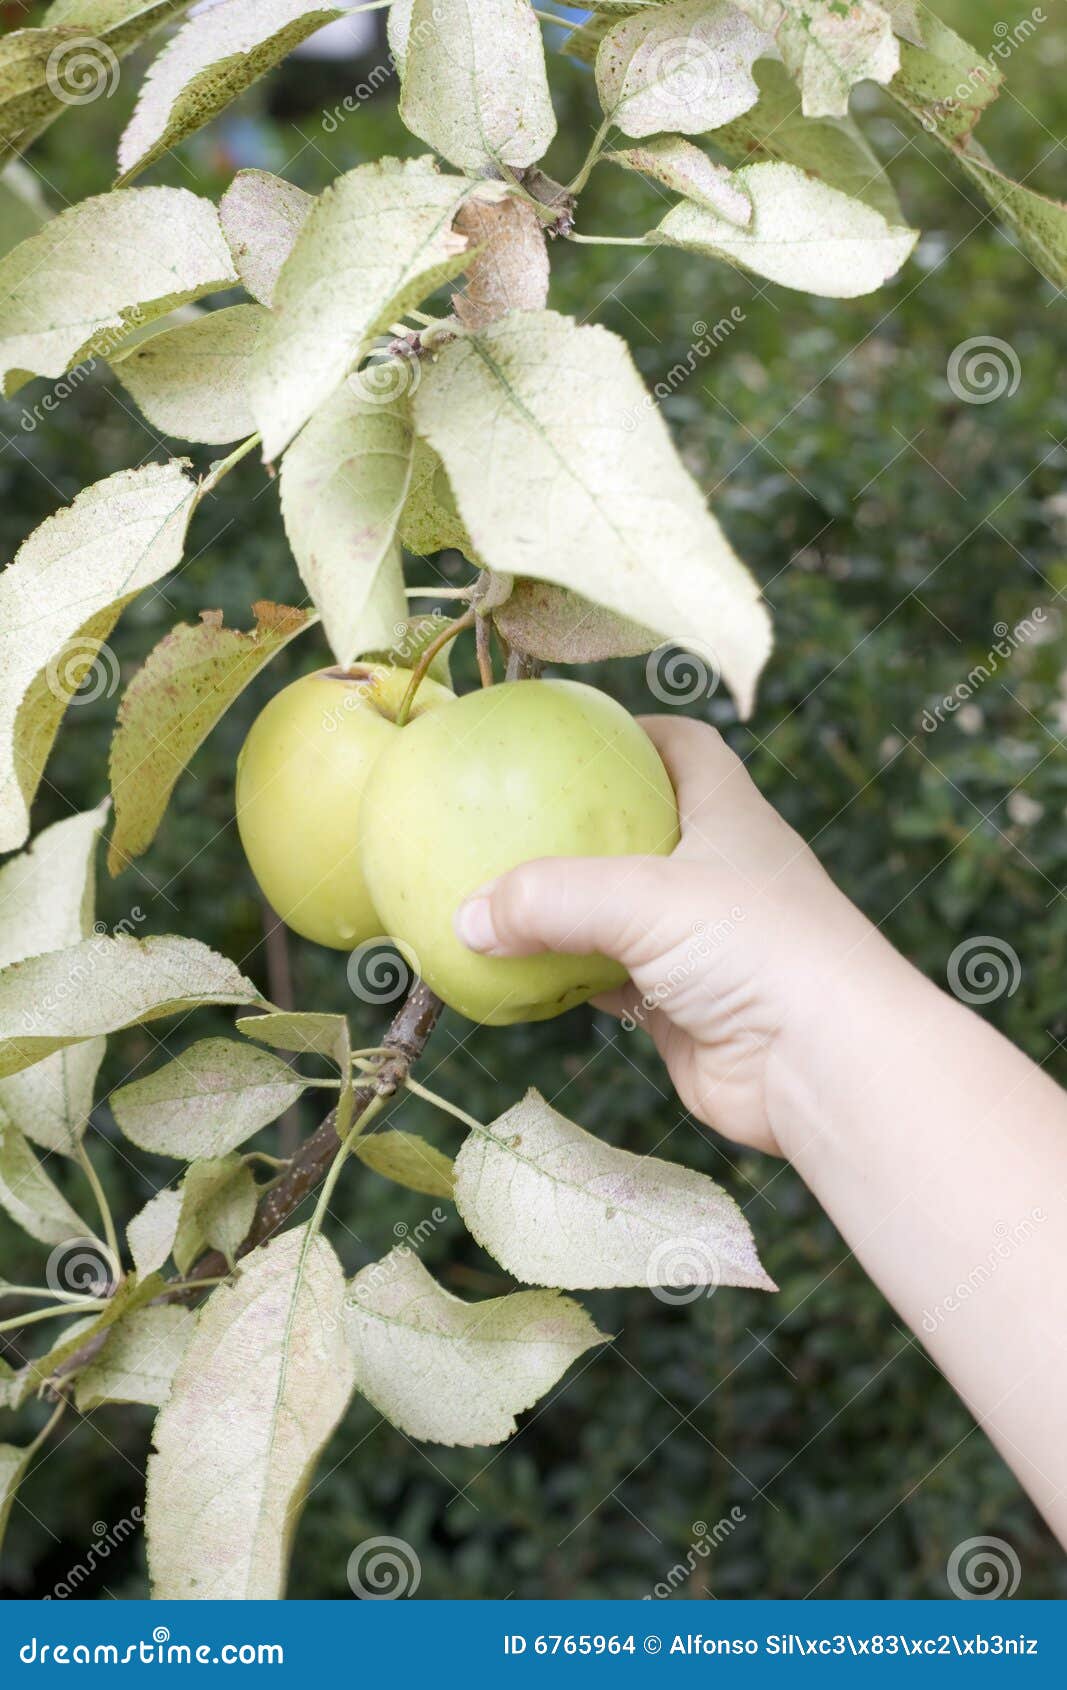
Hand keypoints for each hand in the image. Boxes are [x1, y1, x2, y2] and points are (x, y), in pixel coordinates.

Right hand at [454, 715, 876, 1155]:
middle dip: (581, 826)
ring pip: (619, 915)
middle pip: (642, 830)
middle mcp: (719, 874)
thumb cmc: (759, 949)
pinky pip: (608, 982)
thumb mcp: (646, 899)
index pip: (686, 748)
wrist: (825, 1067)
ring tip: (497, 896)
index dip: (635, 730)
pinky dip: (565, 978)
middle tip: (511, 819)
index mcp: (729, 816)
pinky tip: (516, 975)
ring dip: (566, 911)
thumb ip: (549, 900)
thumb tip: (466, 917)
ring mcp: (702, 944)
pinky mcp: (682, 1008)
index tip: (572, 729)